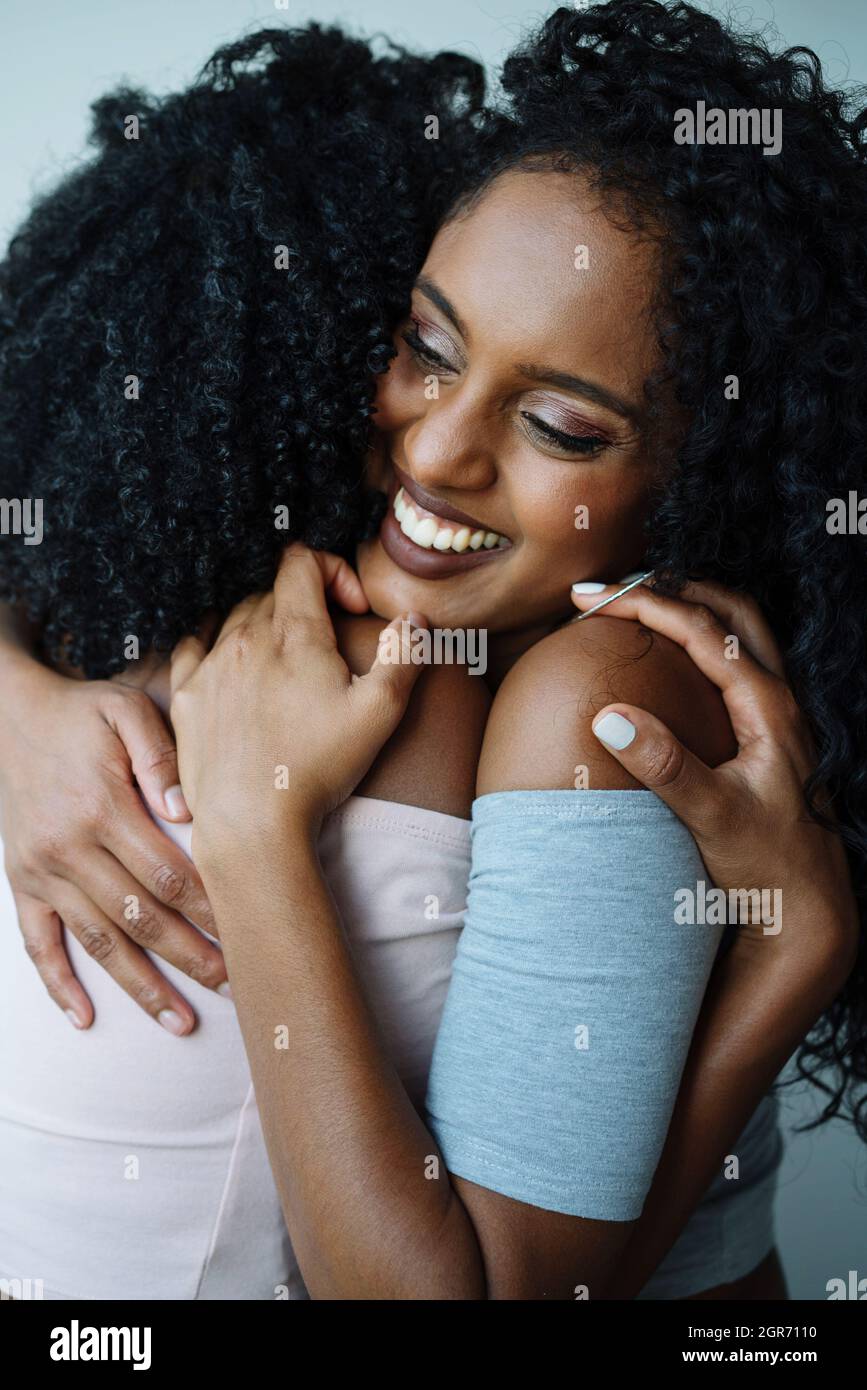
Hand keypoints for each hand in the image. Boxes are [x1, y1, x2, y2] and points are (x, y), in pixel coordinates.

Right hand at [0, 655, 223, 1031]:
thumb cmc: (82, 713)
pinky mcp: (20, 883)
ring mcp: (41, 871)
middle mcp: (69, 848)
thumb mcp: (125, 710)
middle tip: (234, 988)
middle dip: (190, 958)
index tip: (246, 934)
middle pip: (141, 917)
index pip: (168, 873)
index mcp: (103, 807)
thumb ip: (160, 755)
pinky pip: (38, 942)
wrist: (8, 715)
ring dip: (141, 986)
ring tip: (181, 1021)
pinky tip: (84, 1017)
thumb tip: (190, 812)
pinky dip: (58, 983)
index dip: (209, 910)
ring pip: (98, 941)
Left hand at [170, 545, 426, 860]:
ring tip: (284, 663)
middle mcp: (246, 637)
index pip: (302, 561)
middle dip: (304, 604)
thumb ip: (404, 655)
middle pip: (272, 591)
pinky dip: (214, 644)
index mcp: (294, 632)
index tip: (351, 609)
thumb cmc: (318, 769)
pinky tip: (229, 666)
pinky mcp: (187, 695)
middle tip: (326, 646)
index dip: (333, 570)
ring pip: (235, 616)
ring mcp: (210, 664)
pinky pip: (192, 646)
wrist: (253, 821)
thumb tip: (415, 618)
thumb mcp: (380, 713)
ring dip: (263, 625)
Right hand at [570, 577, 857, 979]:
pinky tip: (666, 666)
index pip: (701, 628)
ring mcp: (779, 716)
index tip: (589, 598)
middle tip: (612, 590)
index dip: (642, 604)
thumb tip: (609, 716)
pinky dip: (698, 642)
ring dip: (688, 608)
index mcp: (769, 706)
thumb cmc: (767, 866)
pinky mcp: (770, 735)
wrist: (809, 909)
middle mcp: (781, 700)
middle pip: (729, 609)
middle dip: (670, 587)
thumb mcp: (712, 817)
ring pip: (739, 632)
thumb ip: (664, 765)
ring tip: (636, 610)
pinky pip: (736, 663)